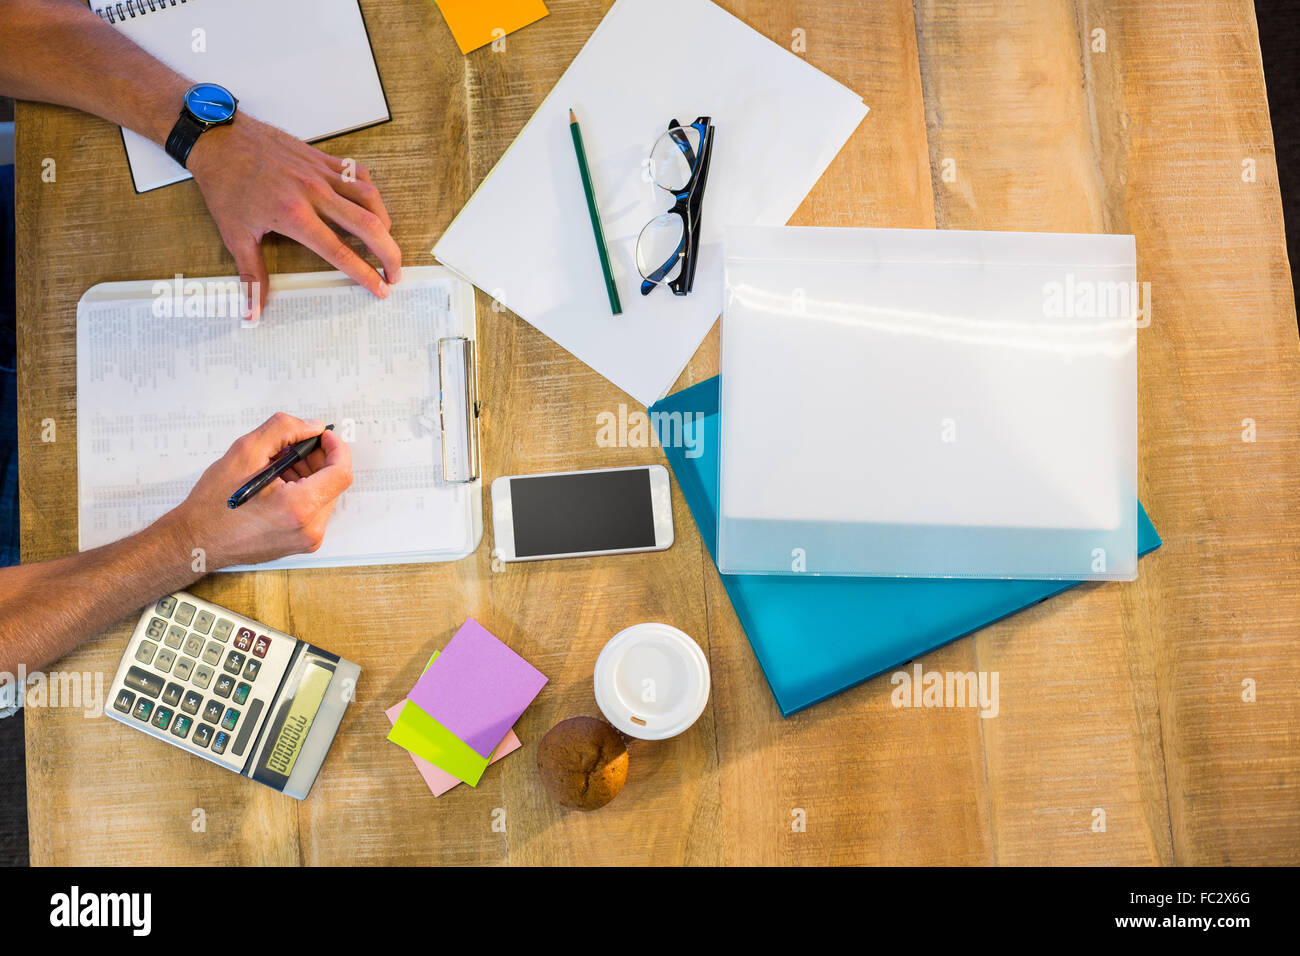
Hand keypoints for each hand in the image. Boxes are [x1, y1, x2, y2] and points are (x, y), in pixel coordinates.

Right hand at [166, 413, 353, 567]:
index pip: (341, 472)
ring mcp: (307, 540)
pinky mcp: (302, 544)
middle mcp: (309, 529)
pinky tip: (277, 484)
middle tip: (290, 447)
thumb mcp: (245, 452)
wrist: (196, 541)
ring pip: (324, 494)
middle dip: (316, 458)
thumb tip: (312, 427)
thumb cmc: (214, 504)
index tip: (322, 435)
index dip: (336, 447)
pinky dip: (303, 491)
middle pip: (333, 482)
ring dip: (308, 474)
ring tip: (277, 466)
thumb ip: (284, 430)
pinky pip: (315, 509)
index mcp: (299, 508)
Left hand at [186, 114, 401, 320]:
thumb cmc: (225, 183)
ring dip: (385, 224)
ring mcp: (321, 173)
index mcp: (294, 215)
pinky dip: (370, 194)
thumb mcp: (235, 234)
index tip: (380, 289)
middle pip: (368, 226)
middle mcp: (314, 193)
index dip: (365, 274)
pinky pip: (358, 175)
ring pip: (370, 198)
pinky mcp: (322, 158)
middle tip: (395, 273)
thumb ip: (251, 275)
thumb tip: (252, 310)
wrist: (219, 138)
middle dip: (390, 254)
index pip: (341, 252)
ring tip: (386, 243)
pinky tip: (370, 207)